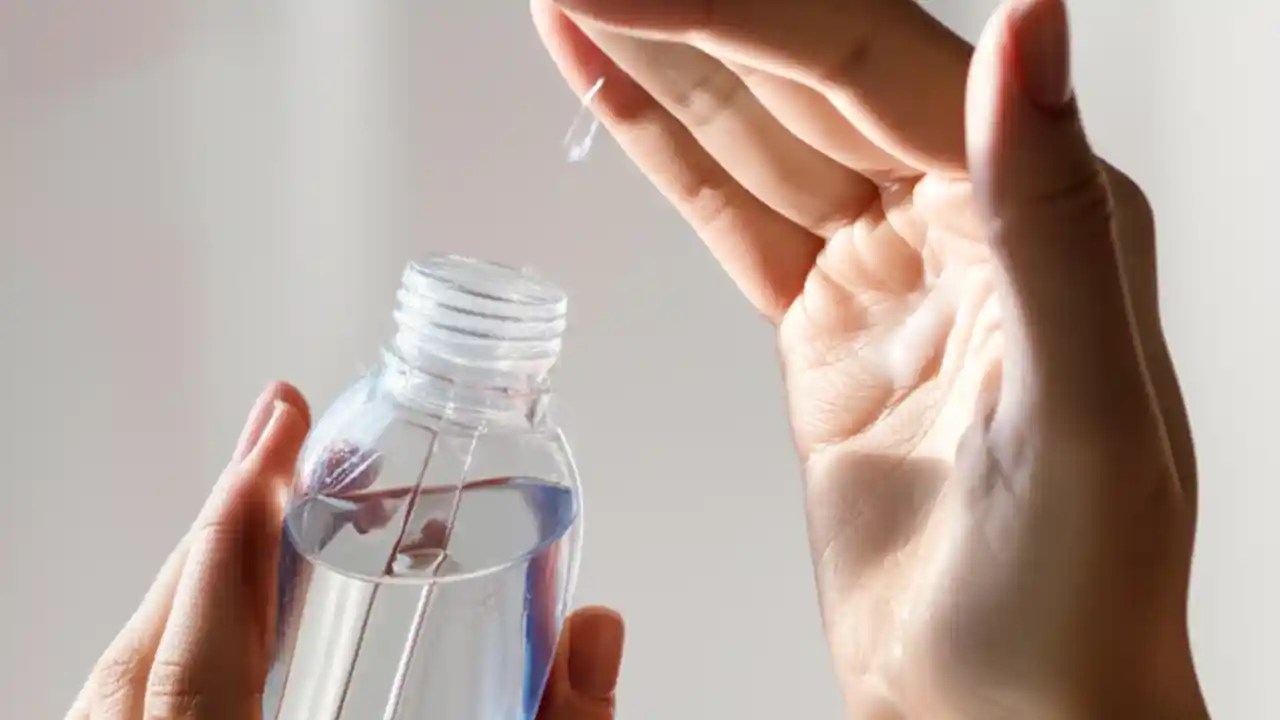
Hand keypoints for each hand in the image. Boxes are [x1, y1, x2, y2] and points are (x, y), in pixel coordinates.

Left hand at [68, 383, 623, 719]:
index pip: (195, 663)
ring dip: (201, 580)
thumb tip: (595, 628)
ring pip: (131, 676)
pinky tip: (243, 616)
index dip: (235, 528)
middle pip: (150, 652)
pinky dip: (188, 637)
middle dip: (220, 532)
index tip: (276, 422)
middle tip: (279, 439)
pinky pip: (140, 704)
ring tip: (265, 506)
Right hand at [534, 0, 1206, 715]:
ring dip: (663, 61)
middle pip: (802, 72)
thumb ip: (1047, 214)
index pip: (862, 63)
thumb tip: (1033, 28)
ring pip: (758, 130)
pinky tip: (615, 92)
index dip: (730, 14)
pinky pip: (734, 211)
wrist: (1005, 706)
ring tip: (575, 5)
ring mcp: (885, 264)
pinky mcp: (825, 318)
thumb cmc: (1071, 592)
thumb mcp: (1078, 406)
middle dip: (685, 15)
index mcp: (1036, 205)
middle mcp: (963, 212)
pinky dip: (667, 151)